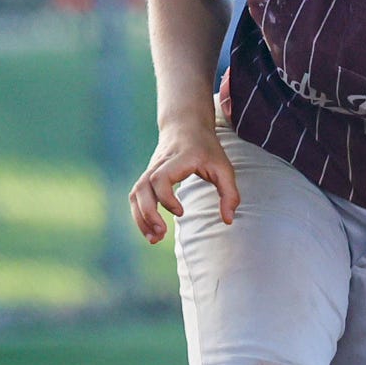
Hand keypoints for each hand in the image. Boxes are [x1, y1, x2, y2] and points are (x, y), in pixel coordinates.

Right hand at [128, 121, 238, 244]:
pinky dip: (140, 214)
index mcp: (178, 159)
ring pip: (135, 194)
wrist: (185, 125)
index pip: (160, 178)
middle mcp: (159, 164)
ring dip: (141, 218)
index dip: (166, 198)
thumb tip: (227, 220)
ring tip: (154, 239)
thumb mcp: (225, 168)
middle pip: (142, 188)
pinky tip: (151, 230)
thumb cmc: (207, 149)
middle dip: (148, 214)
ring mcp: (150, 169)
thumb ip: (230, 194)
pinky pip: (136, 197)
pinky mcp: (147, 176)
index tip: (181, 212)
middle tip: (161, 233)